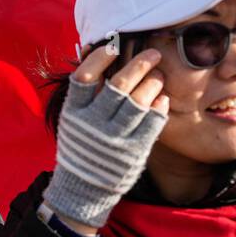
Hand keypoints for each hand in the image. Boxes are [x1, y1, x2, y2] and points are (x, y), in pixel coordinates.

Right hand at [43, 46, 169, 231]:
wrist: (83, 190)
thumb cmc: (81, 147)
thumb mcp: (73, 121)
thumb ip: (86, 95)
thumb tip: (103, 58)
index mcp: (73, 113)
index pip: (84, 78)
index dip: (99, 59)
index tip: (114, 46)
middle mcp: (92, 124)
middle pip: (118, 85)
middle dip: (139, 64)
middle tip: (153, 53)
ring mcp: (114, 138)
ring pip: (139, 101)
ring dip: (153, 83)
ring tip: (158, 76)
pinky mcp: (134, 150)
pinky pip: (152, 122)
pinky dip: (160, 106)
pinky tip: (162, 98)